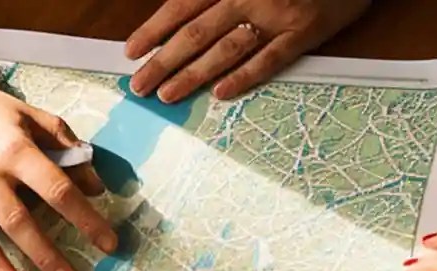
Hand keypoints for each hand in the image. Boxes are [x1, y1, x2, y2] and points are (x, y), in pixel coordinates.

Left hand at [125, 0, 369, 102]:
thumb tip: (185, 8)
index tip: (132, 52)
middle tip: (139, 85)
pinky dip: (244, 77)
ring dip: (193, 74)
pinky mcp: (304, 32)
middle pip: (195, 32)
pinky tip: (221, 94)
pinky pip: (270, 59)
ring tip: (167, 95)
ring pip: (225, 49)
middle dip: (163, 61)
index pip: (182, 5)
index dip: (154, 29)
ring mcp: (276, 15)